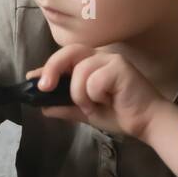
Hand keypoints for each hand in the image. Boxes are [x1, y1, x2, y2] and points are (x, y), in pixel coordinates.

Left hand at [30, 45, 162, 139]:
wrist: (146, 124)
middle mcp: (100, 57)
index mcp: (91, 64)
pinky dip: (95, 96)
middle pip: (69, 52)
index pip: (65, 59)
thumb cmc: (119, 114)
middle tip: (45, 88)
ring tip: (95, 106)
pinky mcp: (120, 67)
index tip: (31, 79)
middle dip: (52, 68)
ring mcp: (111, 59)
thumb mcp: (86, 112)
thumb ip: (66, 107)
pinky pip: (94, 80)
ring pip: (80, 71)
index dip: (47, 67)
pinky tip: (109, 102)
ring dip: (81, 95)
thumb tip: (43, 107)